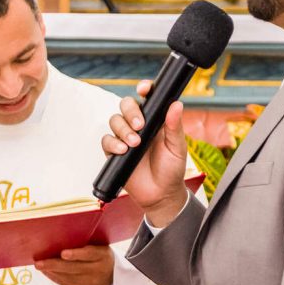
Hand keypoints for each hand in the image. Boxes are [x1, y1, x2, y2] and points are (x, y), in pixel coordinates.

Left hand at [35, 245, 113, 284]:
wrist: (112, 280)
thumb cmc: (100, 257)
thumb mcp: (100, 248)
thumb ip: (86, 243)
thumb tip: (61, 236)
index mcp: (103, 255)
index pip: (89, 254)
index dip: (76, 254)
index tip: (63, 253)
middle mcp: (97, 270)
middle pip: (74, 268)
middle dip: (54, 265)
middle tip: (39, 262)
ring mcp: (90, 282)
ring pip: (67, 277)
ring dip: (50, 271)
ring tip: (39, 265)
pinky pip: (65, 284)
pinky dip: (54, 277)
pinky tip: (46, 271)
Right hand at [101, 80, 188, 226]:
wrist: (160, 195)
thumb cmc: (172, 170)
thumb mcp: (177, 147)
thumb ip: (174, 126)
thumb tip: (176, 104)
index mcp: (155, 121)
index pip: (147, 99)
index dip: (144, 89)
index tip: (144, 89)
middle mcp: (138, 126)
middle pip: (126, 105)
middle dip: (130, 111)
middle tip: (140, 125)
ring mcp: (125, 138)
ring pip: (115, 120)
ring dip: (123, 129)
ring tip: (134, 143)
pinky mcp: (114, 152)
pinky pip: (106, 140)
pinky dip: (112, 143)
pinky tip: (122, 150)